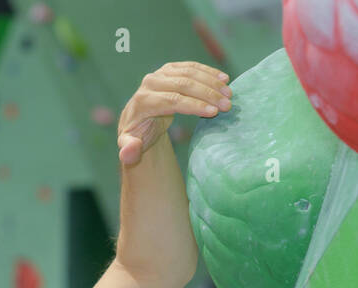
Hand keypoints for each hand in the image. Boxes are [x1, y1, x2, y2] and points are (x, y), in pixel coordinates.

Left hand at [116, 62, 231, 165]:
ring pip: (190, 73)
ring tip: (229, 94)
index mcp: (143, 101)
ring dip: (212, 83)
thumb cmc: (137, 135)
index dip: (194, 106)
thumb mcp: (128, 146)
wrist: (137, 119)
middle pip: (183, 85)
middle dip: (208, 94)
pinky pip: (191, 67)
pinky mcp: (170, 69)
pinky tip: (224, 78)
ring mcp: (160, 73)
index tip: (214, 112)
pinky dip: (208, 72)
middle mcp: (150, 82)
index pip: (172, 100)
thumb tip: (128, 151)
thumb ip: (128, 150)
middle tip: (228, 104)